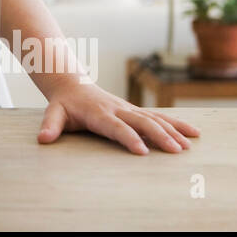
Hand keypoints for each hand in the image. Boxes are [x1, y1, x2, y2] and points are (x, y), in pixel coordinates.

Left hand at [37, 80, 198, 154]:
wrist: (73, 84)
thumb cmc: (64, 104)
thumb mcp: (53, 113)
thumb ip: (49, 126)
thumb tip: (43, 139)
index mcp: (98, 113)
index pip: (115, 127)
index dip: (128, 138)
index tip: (143, 151)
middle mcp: (118, 109)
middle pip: (142, 122)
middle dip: (159, 136)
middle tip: (176, 151)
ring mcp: (129, 109)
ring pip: (155, 119)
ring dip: (173, 131)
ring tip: (189, 146)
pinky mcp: (136, 111)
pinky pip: (159, 117)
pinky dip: (177, 124)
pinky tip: (194, 133)